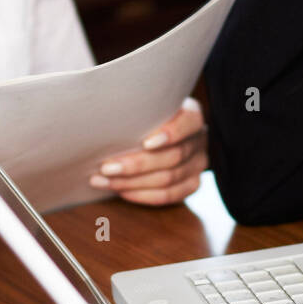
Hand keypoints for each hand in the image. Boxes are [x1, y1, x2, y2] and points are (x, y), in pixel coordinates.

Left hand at [89, 97, 207, 204]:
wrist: (163, 134)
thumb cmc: (147, 117)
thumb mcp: (147, 107)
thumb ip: (138, 112)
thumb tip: (104, 118)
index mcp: (192, 116)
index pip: (188, 123)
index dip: (170, 134)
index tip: (145, 143)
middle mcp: (199, 140)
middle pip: (172, 157)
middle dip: (136, 165)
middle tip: (106, 168)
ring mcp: (198, 164)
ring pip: (168, 179)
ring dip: (131, 182)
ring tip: (103, 181)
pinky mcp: (192, 184)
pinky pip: (168, 196)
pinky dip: (142, 195)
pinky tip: (121, 191)